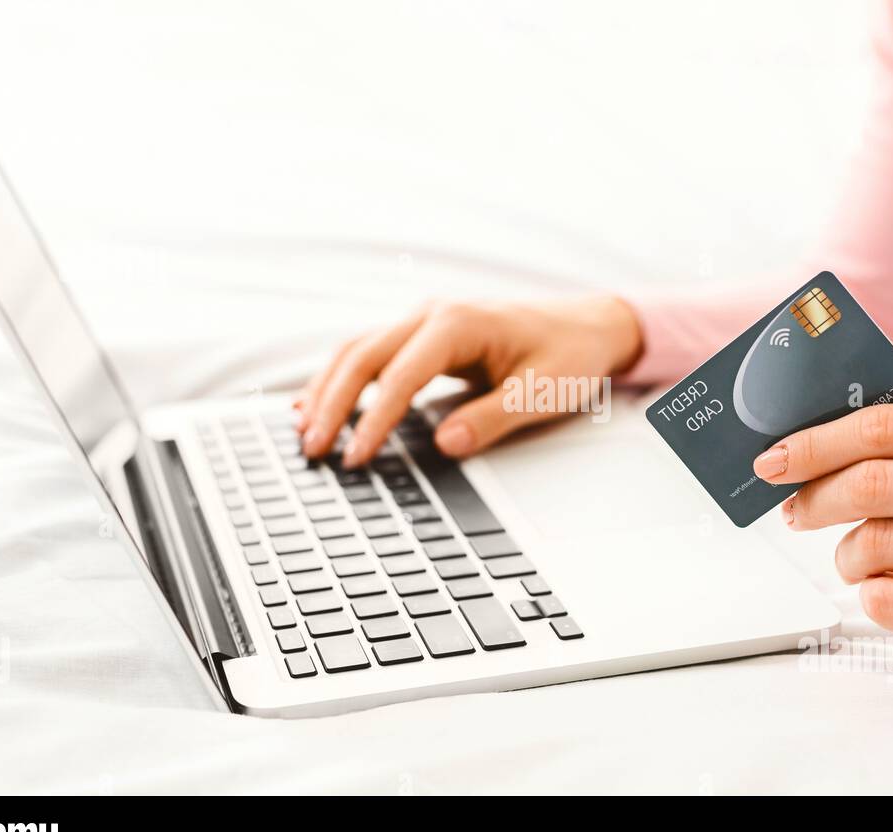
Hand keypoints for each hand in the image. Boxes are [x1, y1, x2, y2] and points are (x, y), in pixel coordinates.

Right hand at [295, 296, 642, 463]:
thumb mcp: (543, 392)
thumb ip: (493, 417)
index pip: (401, 375)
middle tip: (313, 448)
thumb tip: (445, 444)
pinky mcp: (424, 335)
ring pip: (358, 350)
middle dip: (332, 403)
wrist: (589, 325)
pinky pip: (371, 354)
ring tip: (303, 431)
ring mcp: (425, 320)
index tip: (356, 456)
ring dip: (327, 389)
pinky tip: (317, 403)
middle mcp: (433, 313)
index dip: (373, 419)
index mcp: (459, 323)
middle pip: (362, 355)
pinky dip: (341, 378)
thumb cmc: (571, 354)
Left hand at [753, 404, 892, 719]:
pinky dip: (872, 595)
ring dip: (847, 556)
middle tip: (795, 513)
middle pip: (873, 481)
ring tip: (861, 562)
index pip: (889, 427)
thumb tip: (819, 450)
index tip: (776, 457)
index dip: (818, 442)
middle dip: (815, 498)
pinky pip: (887, 598)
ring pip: (873, 542)